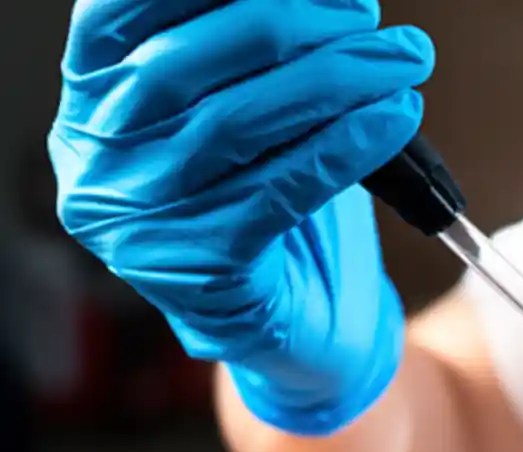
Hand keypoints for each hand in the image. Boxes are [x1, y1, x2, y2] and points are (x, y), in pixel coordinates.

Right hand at [48, 0, 434, 433]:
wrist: (293, 322)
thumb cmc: (265, 201)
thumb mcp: (244, 116)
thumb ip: (251, 58)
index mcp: (92, 102)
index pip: (122, 15)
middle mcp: (97, 161)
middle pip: (183, 65)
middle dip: (289, 25)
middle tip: (367, 19)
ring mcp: (138, 223)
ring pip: (234, 126)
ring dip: (333, 81)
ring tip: (400, 61)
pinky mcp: (197, 271)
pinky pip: (279, 193)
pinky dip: (346, 147)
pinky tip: (394, 121)